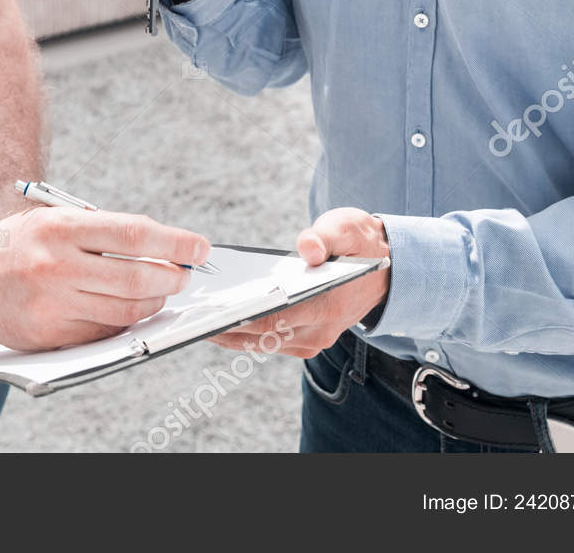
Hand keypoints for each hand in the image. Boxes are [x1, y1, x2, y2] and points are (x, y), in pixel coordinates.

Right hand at [0, 208, 210, 351]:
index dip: (174, 243)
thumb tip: (160, 245)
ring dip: (155, 303)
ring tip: (163, 292)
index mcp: (59, 228)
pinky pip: (105, 332)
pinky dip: (126, 322)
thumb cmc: (17, 246)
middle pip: (136, 278)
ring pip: (126, 311)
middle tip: (186, 275)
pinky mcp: (52, 335)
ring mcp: (53, 304)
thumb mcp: (52, 220)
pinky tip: (132, 310)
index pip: (133, 235)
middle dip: (172, 278)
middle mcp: (56, 266)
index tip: (200, 248)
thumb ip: (99, 231)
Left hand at [209, 208, 389, 357]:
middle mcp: (318, 332)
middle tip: (186, 317)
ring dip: (229, 333)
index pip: (271, 319)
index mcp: (326, 306)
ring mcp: (312, 341)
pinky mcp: (306, 340)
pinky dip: (243, 333)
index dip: (236, 319)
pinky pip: (268, 342)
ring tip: (194, 319)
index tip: (205, 316)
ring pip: (260, 344)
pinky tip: (219, 319)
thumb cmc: (359, 244)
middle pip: (259, 337)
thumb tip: (307, 248)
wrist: (386, 267)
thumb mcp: (345, 228)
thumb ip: (324, 238)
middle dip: (222, 328)